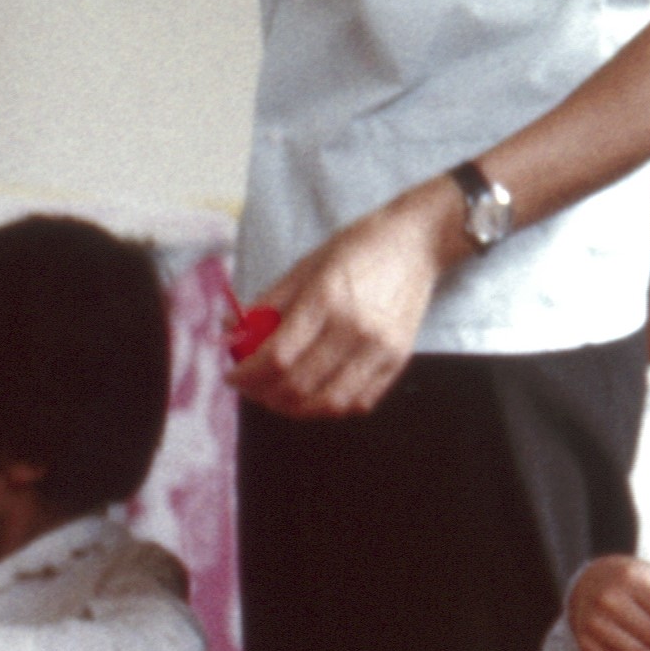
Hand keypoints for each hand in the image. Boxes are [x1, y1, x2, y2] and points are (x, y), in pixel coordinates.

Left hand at [233, 192, 450, 418]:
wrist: (417, 242)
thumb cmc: (359, 246)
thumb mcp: (306, 265)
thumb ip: (269, 302)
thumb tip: (233, 330)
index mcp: (326, 298)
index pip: (277, 356)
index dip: (247, 374)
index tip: (233, 375)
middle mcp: (354, 329)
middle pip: (298, 385)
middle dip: (263, 393)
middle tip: (250, 387)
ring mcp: (379, 348)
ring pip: (328, 403)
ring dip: (294, 409)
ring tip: (278, 397)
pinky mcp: (398, 360)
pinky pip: (359, 402)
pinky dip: (330, 408)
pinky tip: (314, 396)